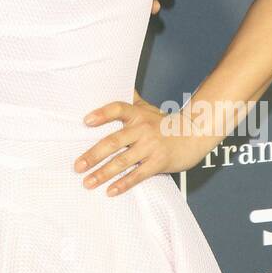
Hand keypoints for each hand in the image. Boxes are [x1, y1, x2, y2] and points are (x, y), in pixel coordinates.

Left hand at [74, 93, 202, 196]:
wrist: (194, 135)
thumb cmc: (164, 122)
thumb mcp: (146, 108)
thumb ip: (129, 99)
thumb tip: (111, 81)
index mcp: (137, 114)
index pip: (117, 109)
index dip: (102, 114)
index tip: (86, 121)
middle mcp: (142, 129)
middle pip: (114, 141)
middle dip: (93, 155)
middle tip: (77, 166)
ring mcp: (150, 146)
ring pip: (123, 161)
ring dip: (103, 173)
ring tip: (87, 182)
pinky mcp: (158, 162)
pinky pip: (138, 175)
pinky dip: (123, 184)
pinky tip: (110, 191)